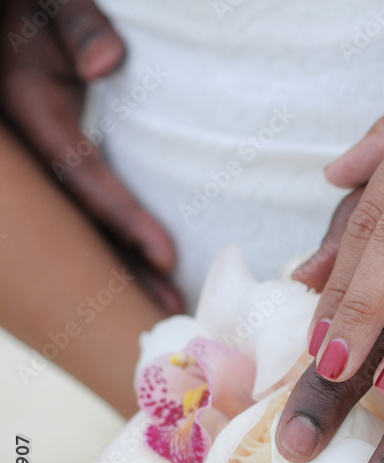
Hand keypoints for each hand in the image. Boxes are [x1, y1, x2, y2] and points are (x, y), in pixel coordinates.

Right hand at [0, 0, 181, 312]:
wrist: (11, 15)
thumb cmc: (32, 6)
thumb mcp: (49, 5)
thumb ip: (79, 26)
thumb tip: (105, 63)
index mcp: (28, 108)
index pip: (82, 176)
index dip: (123, 218)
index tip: (167, 255)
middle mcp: (28, 146)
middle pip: (79, 219)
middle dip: (123, 268)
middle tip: (169, 311)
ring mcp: (38, 159)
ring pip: (79, 222)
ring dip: (120, 266)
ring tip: (163, 305)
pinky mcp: (52, 158)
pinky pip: (84, 205)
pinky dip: (113, 239)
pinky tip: (142, 268)